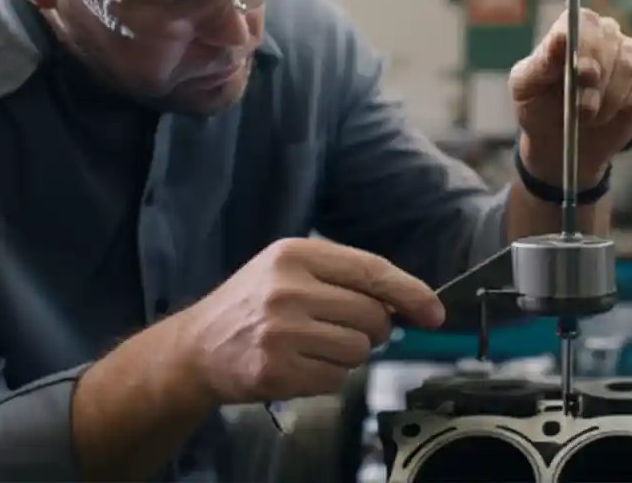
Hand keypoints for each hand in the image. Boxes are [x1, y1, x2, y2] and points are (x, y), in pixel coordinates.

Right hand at [173, 237, 443, 404]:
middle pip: (372, 315)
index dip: (411, 293)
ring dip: (350, 354)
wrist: (197, 347)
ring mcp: (281, 331)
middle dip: (373, 328)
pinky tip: (301, 364)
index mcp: (296, 254)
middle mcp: (288, 289)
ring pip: (359, 350)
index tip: (434, 312)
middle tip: (344, 328)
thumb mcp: (290, 269)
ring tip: (315, 344)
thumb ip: (346, 277)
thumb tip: (410, 303)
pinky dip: (329, 376)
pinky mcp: (276, 370)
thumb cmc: (253, 305)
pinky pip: (337, 378)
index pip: (373, 271)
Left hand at [510, 9, 631, 187]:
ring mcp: (627, 58)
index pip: (586, 21)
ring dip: (608, 98)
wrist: (557, 141)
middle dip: (596, 80)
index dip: (586, 45)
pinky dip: (623, 110)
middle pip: (612, 43)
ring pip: (630, 67)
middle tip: (582, 107)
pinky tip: (605, 119)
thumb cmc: (536, 106)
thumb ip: (542, 62)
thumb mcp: (526, 86)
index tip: (579, 72)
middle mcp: (604, 35)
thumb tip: (561, 37)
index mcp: (573, 27)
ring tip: (588, 117)